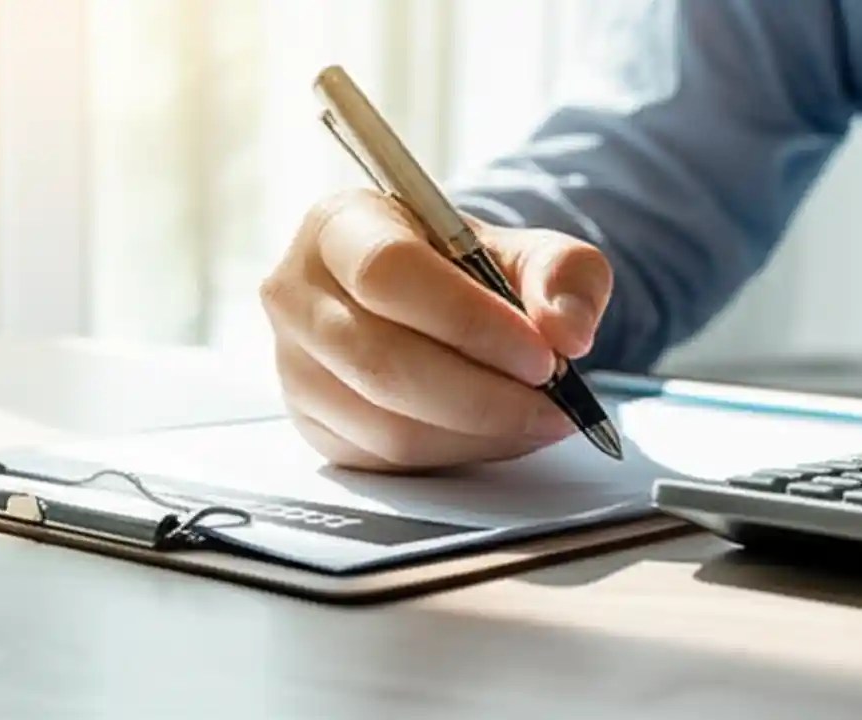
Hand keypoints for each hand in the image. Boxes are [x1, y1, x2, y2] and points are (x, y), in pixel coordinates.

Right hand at [259, 190, 612, 471]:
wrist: (435, 304)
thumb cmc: (471, 270)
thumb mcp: (529, 251)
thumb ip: (565, 275)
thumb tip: (567, 332)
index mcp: (339, 226)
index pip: (388, 273)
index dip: (468, 322)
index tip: (541, 355)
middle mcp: (297, 296)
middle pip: (383, 362)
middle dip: (484, 395)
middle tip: (554, 402)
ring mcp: (294, 368)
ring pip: (387, 424)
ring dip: (479, 432)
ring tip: (541, 418)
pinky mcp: (315, 426)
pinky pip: (387, 460)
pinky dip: (459, 453)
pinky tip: (501, 432)